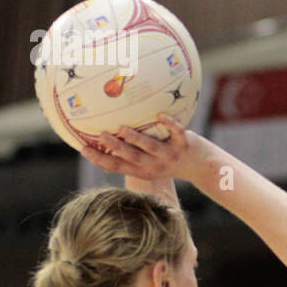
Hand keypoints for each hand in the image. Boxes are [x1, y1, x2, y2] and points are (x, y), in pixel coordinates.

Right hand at [79, 114, 210, 183]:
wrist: (203, 166)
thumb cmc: (171, 160)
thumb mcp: (150, 163)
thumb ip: (132, 153)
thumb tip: (105, 135)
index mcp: (143, 170)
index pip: (118, 167)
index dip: (100, 159)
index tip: (83, 148)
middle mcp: (155, 165)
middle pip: (132, 158)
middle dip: (116, 148)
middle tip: (100, 135)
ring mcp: (170, 155)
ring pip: (151, 148)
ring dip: (136, 139)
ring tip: (122, 128)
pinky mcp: (186, 145)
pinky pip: (177, 133)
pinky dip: (169, 124)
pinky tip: (160, 115)